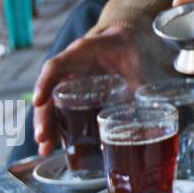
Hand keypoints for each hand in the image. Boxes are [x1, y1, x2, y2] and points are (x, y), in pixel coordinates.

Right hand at [32, 26, 140, 155]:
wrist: (126, 44)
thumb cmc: (128, 48)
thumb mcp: (135, 58)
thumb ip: (141, 78)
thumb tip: (153, 103)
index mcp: (80, 53)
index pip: (56, 66)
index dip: (45, 82)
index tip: (40, 100)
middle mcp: (69, 70)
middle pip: (49, 93)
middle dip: (44, 116)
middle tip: (43, 138)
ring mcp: (69, 86)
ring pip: (52, 107)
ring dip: (48, 128)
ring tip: (46, 148)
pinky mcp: (75, 99)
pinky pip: (63, 113)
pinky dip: (59, 129)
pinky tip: (56, 147)